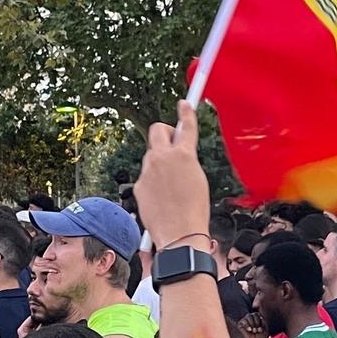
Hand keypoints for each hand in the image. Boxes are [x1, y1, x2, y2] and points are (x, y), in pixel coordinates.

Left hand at [134, 100, 211, 248]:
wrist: (179, 234)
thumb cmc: (194, 210)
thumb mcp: (198, 178)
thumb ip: (187, 161)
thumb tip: (180, 153)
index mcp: (184, 155)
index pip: (185, 125)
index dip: (186, 112)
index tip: (184, 103)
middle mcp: (162, 158)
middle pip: (157, 130)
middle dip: (165, 131)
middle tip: (172, 140)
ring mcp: (148, 171)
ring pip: (152, 156)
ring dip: (159, 162)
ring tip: (171, 184)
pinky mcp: (138, 185)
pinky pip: (146, 176)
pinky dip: (153, 181)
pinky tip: (162, 197)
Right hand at [238, 312, 268, 337]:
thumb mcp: (266, 329)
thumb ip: (263, 320)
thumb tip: (259, 312)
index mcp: (258, 319)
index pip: (258, 313)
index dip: (260, 320)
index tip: (261, 329)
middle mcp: (251, 319)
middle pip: (254, 314)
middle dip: (257, 322)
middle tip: (258, 330)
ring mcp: (245, 321)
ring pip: (248, 316)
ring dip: (253, 324)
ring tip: (254, 331)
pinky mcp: (240, 325)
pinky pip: (243, 320)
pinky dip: (247, 325)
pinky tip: (249, 330)